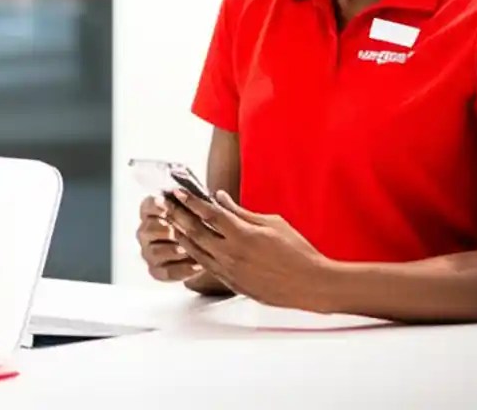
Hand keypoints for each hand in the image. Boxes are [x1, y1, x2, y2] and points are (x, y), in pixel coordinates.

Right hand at [136, 194, 200, 281]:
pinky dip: (182, 269)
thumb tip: (220, 195)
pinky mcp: (157, 270)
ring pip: (155, 252)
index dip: (154, 205)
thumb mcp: (202, 211)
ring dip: (172, 250)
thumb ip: (206, 205)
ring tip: (187, 249)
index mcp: (153, 212)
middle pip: (147, 229)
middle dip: (161, 229)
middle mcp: (146, 232)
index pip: (148, 206)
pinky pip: (166, 272)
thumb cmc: (199, 224)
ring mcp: (149, 252)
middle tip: (173, 230)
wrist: (204, 251)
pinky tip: (197, 265)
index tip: (162, 203)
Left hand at [164, 188, 330, 311]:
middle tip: (166, 205)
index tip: (178, 192)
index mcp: (243, 236)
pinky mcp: (232, 284)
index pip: (210, 214)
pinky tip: (188, 246)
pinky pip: (207, 266)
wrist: (310, 285)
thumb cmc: (297, 251)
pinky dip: (195, 254)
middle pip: (196, 232)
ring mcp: (230, 272)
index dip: (191, 201)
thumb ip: (242, 212)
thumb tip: (220, 198)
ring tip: (171, 223)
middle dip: (178, 216)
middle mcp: (232, 254)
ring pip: (196, 252)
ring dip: (182, 236)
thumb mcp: (272, 223)